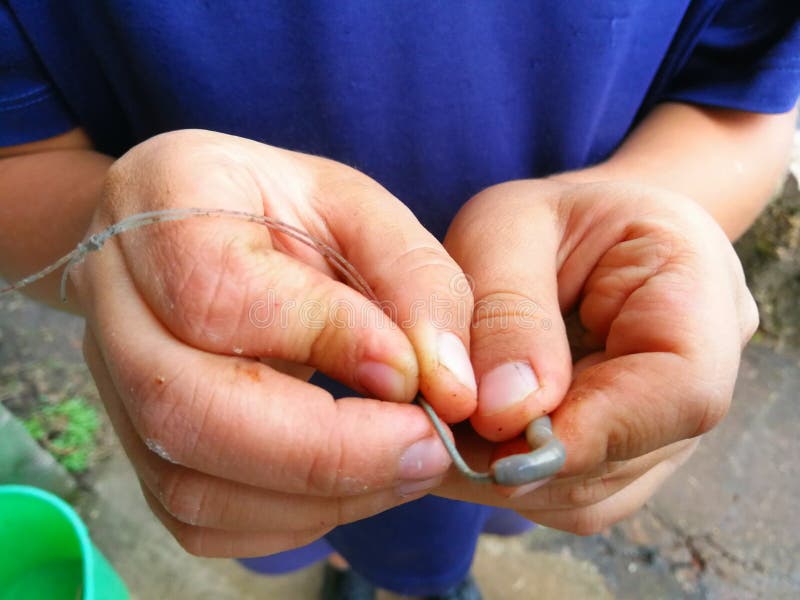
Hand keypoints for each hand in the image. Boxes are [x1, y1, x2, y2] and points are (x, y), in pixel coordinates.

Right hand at [72, 130, 478, 555]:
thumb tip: (449, 387)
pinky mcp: (142, 449)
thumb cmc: (282, 210)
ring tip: (407, 465)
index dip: (324, 339)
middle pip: (186, 410)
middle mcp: (116, 305)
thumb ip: (412, 279)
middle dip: (327, 450)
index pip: (217, 295)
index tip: (413, 373)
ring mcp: (114, 386)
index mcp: (162, 206)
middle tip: (427, 447)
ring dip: (321, 496)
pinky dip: (294, 520)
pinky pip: (202, 520)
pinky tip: (355, 483)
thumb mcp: (358, 208)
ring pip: (191, 484)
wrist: (199, 229)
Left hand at [436, 178, 756, 533]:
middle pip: (634, 453)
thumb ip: (507, 311)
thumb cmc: (542, 218)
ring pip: (601, 489)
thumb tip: (508, 415)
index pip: (682, 388)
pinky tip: (475, 442)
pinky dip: (518, 480)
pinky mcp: (631, 448)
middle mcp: (704, 362)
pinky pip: (578, 495)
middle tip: (438, 436)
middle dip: (529, 459)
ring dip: (515, 476)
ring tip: (446, 433)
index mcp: (696, 280)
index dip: (595, 431)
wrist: (574, 231)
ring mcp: (671, 416)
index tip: (500, 441)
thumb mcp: (506, 227)